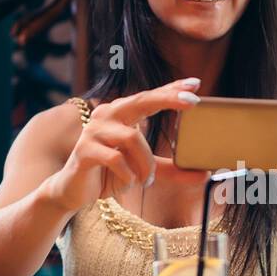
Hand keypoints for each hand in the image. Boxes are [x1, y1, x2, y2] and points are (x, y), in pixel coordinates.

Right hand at [46, 78, 208, 212]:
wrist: (73, 191)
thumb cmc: (109, 174)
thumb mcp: (144, 170)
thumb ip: (170, 169)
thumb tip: (203, 174)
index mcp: (121, 115)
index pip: (149, 97)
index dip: (171, 89)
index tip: (195, 84)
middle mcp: (107, 115)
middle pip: (141, 101)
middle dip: (167, 98)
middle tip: (192, 102)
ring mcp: (94, 131)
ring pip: (133, 138)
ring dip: (146, 164)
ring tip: (145, 181)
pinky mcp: (85, 150)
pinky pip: (116, 159)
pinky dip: (128, 175)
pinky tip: (127, 183)